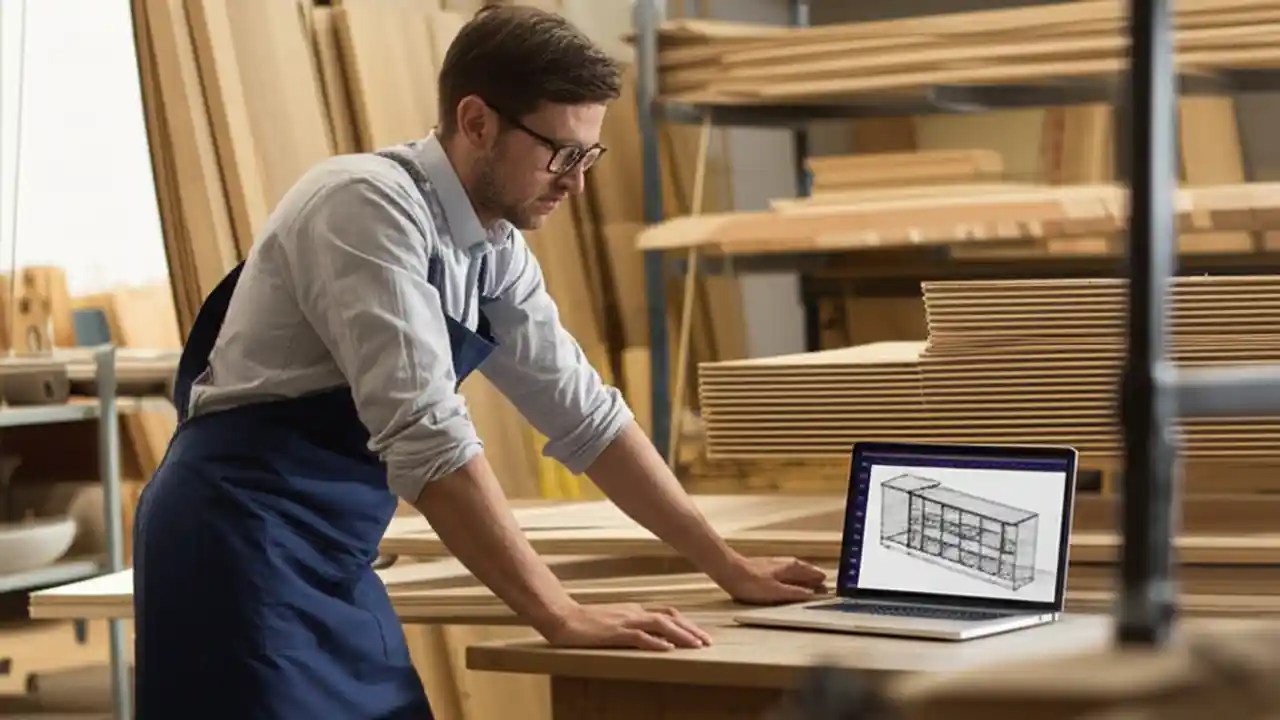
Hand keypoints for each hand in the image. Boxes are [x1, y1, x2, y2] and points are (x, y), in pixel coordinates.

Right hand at [540, 602, 713, 650]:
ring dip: (680, 635)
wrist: (563, 618)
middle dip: (691, 629)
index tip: (700, 635)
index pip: (667, 613)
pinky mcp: (614, 632)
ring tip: (696, 645)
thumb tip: (657, 641)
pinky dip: (655, 642)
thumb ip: (634, 629)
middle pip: (670, 617)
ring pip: (660, 625)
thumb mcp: (615, 623)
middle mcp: (634, 612)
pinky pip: (639, 636)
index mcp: (634, 610)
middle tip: (707, 642)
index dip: (686, 623)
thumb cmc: (587, 623)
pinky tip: (667, 649)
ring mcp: (625, 621)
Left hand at [716, 556, 827, 604]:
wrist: (729, 571)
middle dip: (814, 578)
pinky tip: (788, 583)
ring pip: (795, 571)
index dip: (820, 581)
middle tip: (824, 586)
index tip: (830, 588)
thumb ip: (794, 593)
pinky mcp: (765, 569)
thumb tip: (812, 594)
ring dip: (804, 577)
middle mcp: (785, 563)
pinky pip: (785, 573)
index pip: (812, 573)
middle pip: (805, 570)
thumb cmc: (751, 582)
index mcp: (791, 567)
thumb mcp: (776, 591)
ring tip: (810, 585)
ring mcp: (775, 565)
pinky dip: (792, 578)